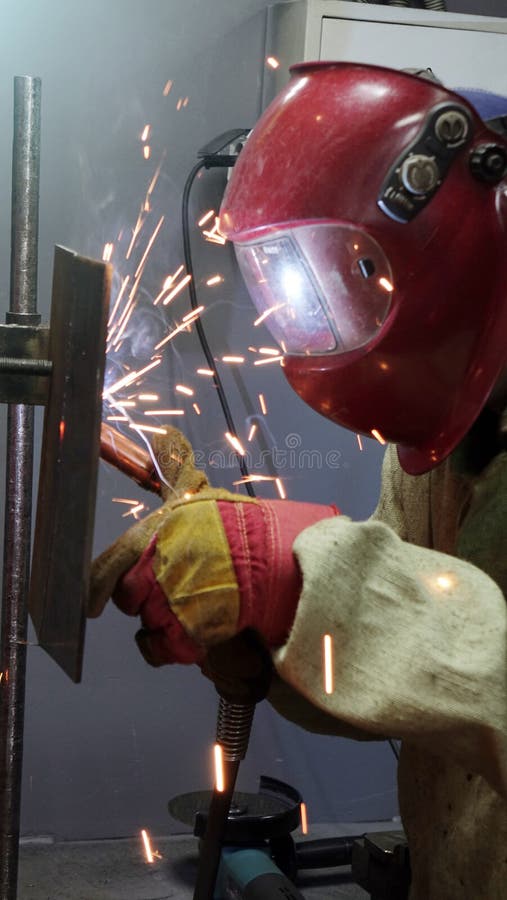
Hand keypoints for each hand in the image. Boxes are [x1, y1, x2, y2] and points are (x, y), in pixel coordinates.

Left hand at [89, 427, 337, 665]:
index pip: (107, 566)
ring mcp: (165, 605)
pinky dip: (167, 646)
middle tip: (177, 587)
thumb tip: (165, 433)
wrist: (278, 560)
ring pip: (147, 621)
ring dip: (164, 618)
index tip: (90, 603)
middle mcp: (151, 572)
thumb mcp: (202, 493)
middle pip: (128, 597)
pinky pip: (157, 649)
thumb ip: (176, 469)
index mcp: (149, 537)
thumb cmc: (240, 527)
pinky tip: (186, 634)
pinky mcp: (183, 635)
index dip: (96, 586)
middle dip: (146, 596)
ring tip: (196, 603)